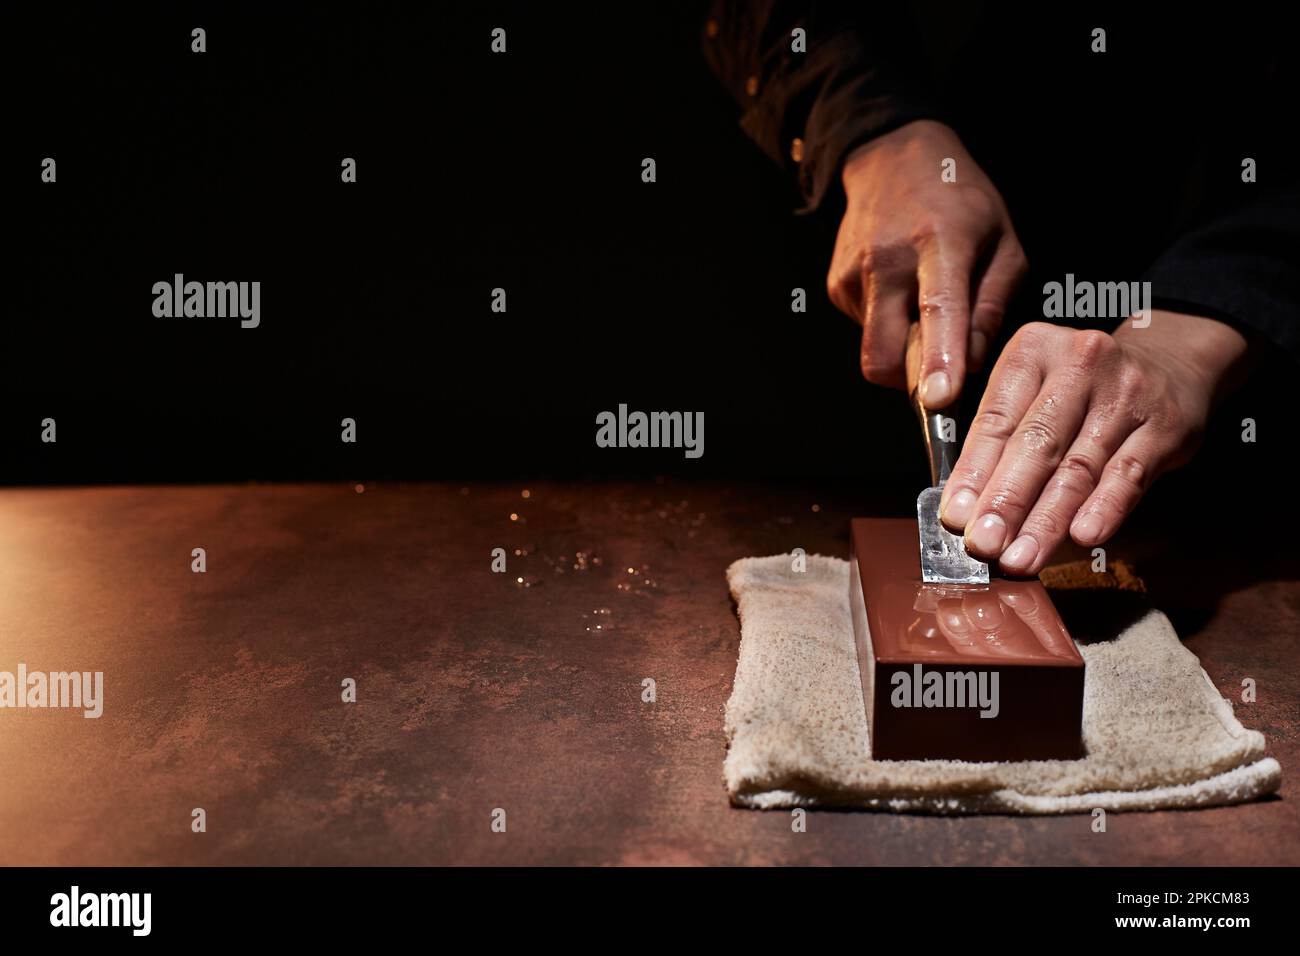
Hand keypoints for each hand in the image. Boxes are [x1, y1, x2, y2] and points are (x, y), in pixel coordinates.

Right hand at [828, 120, 1026, 407]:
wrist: (893, 158)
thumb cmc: (959, 201)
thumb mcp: (1004, 242)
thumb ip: (994, 305)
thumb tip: (973, 363)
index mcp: (940, 242)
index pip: (938, 310)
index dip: (937, 360)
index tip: (937, 399)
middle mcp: (888, 259)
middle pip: (884, 355)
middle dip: (909, 378)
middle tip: (938, 358)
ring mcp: (854, 274)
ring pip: (875, 349)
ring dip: (902, 343)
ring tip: (920, 298)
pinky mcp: (835, 285)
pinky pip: (865, 330)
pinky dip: (887, 324)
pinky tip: (900, 289)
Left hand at [938, 312, 1251, 574]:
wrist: (1168, 364)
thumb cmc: (1078, 389)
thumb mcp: (1032, 386)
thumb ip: (995, 435)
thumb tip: (961, 506)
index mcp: (1033, 350)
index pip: (996, 419)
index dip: (973, 473)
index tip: (954, 516)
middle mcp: (1080, 364)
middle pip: (1037, 443)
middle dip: (1007, 501)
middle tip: (983, 544)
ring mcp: (1126, 394)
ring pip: (1080, 467)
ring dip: (1047, 520)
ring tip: (1021, 558)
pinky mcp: (1165, 426)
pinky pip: (1129, 475)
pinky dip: (1105, 508)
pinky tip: (1083, 537)